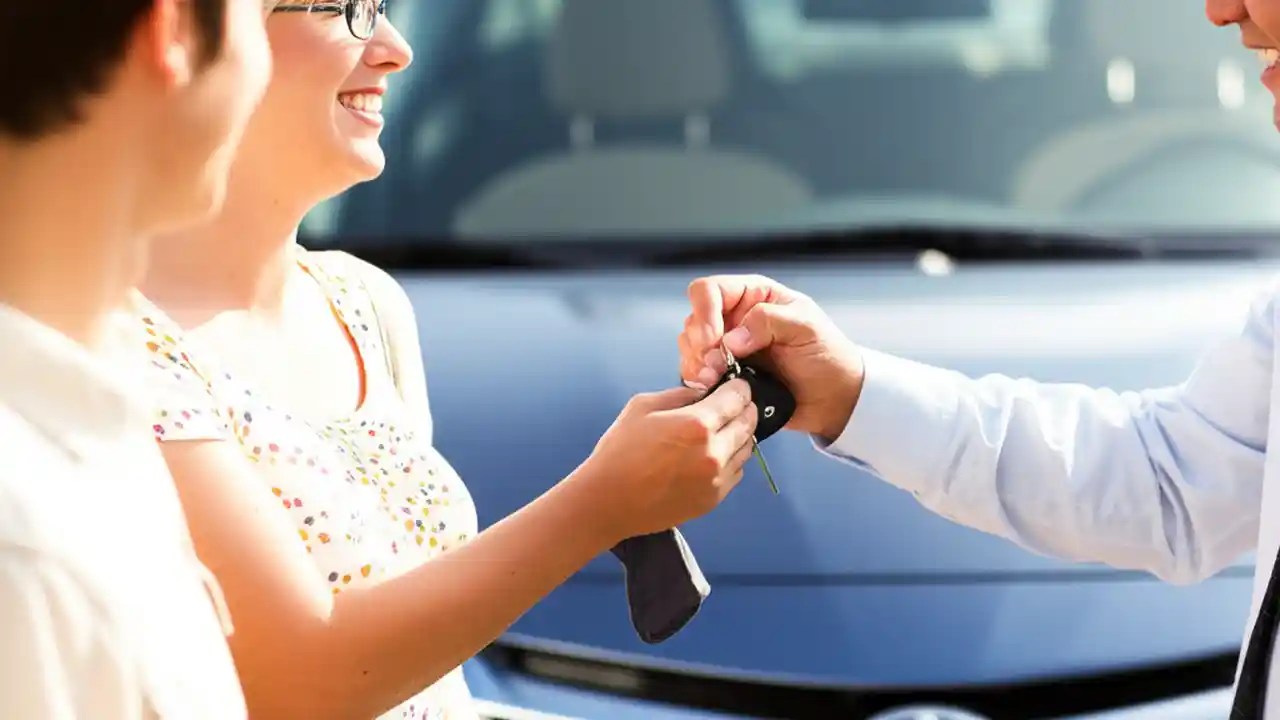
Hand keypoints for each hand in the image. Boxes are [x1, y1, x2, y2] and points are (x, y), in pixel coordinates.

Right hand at [581, 380, 757, 541]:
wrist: (609, 501)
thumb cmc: (620, 451)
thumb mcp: (643, 406)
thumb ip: (680, 395)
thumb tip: (704, 392)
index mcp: (697, 424)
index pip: (737, 398)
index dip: (739, 387)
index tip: (736, 386)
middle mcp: (714, 452)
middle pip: (749, 422)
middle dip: (744, 408)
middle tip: (734, 404)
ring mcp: (717, 479)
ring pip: (747, 448)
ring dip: (739, 434)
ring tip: (722, 429)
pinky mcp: (713, 499)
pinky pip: (736, 471)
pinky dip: (731, 459)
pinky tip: (712, 455)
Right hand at [678, 274, 863, 440]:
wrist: (834, 398)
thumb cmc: (827, 355)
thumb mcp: (806, 328)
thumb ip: (768, 321)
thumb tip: (731, 339)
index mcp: (753, 295)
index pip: (709, 290)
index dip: (704, 313)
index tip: (713, 341)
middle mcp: (734, 317)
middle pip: (694, 320)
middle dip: (700, 346)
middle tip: (717, 368)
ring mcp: (727, 347)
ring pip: (690, 348)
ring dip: (697, 365)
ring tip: (717, 381)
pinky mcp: (725, 374)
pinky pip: (697, 373)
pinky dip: (699, 382)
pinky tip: (714, 390)